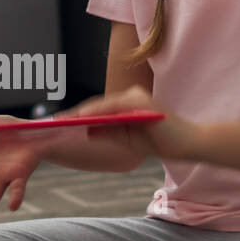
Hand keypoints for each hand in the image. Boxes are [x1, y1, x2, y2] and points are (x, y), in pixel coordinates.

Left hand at [60, 85, 197, 160]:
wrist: (187, 144)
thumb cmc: (161, 143)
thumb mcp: (128, 139)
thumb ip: (109, 132)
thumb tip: (87, 130)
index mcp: (128, 104)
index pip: (98, 109)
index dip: (77, 116)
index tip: (58, 124)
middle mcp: (131, 96)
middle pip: (97, 105)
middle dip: (74, 114)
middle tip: (52, 122)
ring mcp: (136, 97)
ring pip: (102, 104)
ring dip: (81, 112)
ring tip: (61, 121)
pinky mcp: (141, 101)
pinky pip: (114, 107)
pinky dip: (97, 112)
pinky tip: (82, 118)